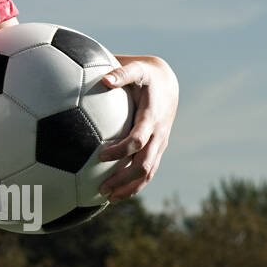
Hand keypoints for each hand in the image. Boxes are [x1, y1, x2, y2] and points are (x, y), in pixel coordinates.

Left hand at [96, 55, 178, 202]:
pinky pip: (147, 171)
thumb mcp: (137, 68)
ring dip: (129, 188)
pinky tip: (114, 191)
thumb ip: (121, 73)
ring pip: (148, 173)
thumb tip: (104, 79)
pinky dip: (133, 184)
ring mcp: (159, 145)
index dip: (121, 150)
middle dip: (124, 179)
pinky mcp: (156, 149)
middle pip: (144, 165)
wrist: (167, 83)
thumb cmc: (145, 74)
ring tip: (107, 198)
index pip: (138, 139)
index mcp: (152, 118)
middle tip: (101, 189)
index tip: (99, 155)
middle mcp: (158, 135)